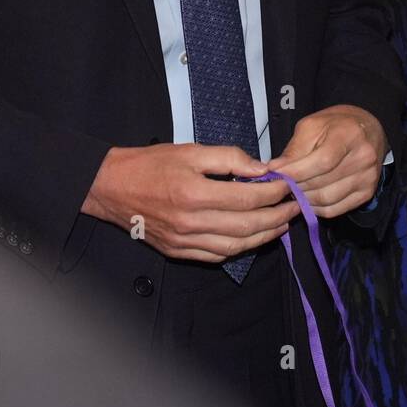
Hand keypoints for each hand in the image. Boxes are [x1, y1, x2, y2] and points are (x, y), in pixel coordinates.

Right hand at [81, 143, 299, 262]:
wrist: (112, 187)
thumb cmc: (151, 164)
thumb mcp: (190, 150)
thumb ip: (228, 157)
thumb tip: (260, 169)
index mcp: (196, 193)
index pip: (248, 198)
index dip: (274, 193)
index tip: (288, 186)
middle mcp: (192, 222)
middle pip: (247, 226)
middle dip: (277, 218)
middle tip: (294, 208)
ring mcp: (185, 241)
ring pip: (236, 247)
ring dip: (264, 237)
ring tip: (281, 225)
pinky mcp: (179, 251)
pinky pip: (217, 256)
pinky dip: (240, 249)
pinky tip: (252, 239)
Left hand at [265, 105, 386, 217]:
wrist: (367, 130)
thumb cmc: (336, 125)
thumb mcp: (312, 126)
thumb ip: (295, 149)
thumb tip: (275, 169)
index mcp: (350, 135)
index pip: (322, 161)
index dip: (297, 171)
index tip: (276, 173)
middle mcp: (364, 158)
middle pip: (322, 183)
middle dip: (296, 186)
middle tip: (280, 184)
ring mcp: (368, 178)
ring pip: (327, 200)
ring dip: (304, 199)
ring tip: (292, 190)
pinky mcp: (367, 193)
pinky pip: (335, 210)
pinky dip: (316, 208)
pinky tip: (307, 198)